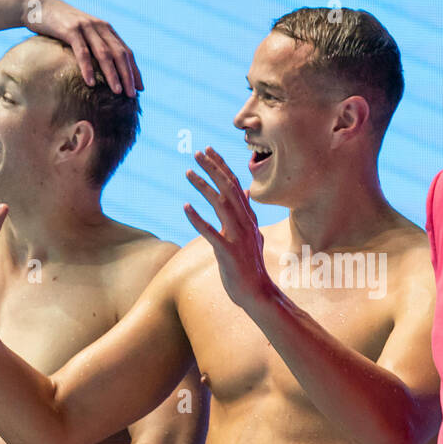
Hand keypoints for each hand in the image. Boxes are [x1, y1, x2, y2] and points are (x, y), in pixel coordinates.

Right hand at [24, 0, 141, 95]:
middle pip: (120, 54)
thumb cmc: (60, 25)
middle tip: (132, 95)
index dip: (134, 70)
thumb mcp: (82, 34)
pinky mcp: (71, 30)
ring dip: (112, 74)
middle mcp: (100, 27)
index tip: (140, 89)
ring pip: (105, 54)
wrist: (40, 6)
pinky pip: (82, 52)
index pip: (126, 51)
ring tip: (117, 92)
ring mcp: (86, 27)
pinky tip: (91, 83)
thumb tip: (101, 70)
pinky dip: (87, 68)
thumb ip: (93, 46)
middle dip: (128, 75)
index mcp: (106, 29)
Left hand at [183, 148, 277, 312]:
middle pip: (229, 188)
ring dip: (204, 186)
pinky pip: (211, 232)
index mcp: (248, 218)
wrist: (257, 292)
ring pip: (221, 204)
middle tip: (197, 153)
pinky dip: (198, 219)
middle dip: (213, 168)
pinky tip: (185, 207)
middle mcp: (245, 223)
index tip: (208, 151)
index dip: (221, 166)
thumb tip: (243, 191)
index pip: (235, 185)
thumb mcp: (251, 235)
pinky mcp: (228, 252)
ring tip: (188, 172)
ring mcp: (238, 237)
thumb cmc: (249, 265)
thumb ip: (246, 213)